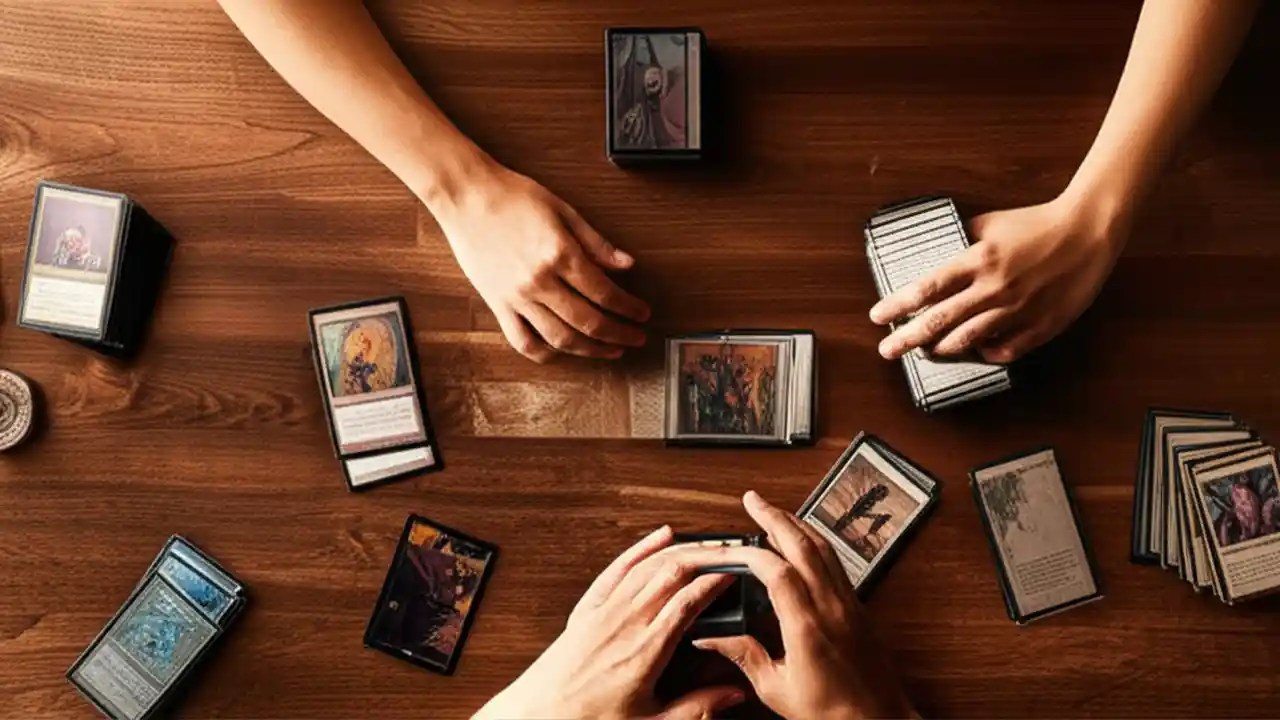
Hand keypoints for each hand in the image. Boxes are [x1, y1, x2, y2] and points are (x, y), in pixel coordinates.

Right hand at [431, 158, 649, 362]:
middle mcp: (539, 281)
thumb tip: (627, 265)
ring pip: (560, 338)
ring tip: (610, 350)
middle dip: (619, 334)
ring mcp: (517, 297)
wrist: (467, 196)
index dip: (629, 308)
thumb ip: (597, 243)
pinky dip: (545, 353)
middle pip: (588, 322)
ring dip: (590, 350)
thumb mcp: (564, 211)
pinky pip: (523, 341)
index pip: (605, 293)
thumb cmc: (513, 197)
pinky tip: (563, 351)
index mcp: (560, 254)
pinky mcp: (497, 304)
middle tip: (636, 337)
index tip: (642, 314)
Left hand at [474, 527, 746, 719]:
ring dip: (681, 548)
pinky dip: (641, 548)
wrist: (538, 715)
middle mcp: (625, 622)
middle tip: (733, 550)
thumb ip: (696, 708)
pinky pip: (618, 567)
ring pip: (648, 564)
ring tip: (708, 542)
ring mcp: (605, 610)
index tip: (738, 574)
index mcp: (645, 650)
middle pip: (672, 573)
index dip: (716, 582)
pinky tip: (660, 537)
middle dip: (707, 556)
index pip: (688, 601)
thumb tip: (733, 694)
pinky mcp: (588, 607)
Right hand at [694, 492, 914, 719]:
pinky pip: (836, 563)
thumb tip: (711, 638)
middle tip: (753, 499)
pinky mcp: (859, 608)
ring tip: (775, 512)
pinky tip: (803, 543)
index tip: (731, 549)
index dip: (752, 553)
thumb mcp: (777, 691)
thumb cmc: (834, 713)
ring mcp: (849, 604)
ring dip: (798, 524)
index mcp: (808, 627)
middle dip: (776, 516)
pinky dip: (816, 544)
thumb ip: (744, 657)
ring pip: (824, 549)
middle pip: (804, 546)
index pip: (779, 572)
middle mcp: (832, 607)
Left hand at [868, 194, 1128, 362]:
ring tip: (925, 353)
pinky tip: (974, 352)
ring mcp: (1018, 310)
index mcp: (979, 259)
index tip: (878, 317)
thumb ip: (961, 239)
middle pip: (939, 321)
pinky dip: (984, 355)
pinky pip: (1004, 351)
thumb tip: (935, 252)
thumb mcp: (991, 223)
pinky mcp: (1041, 326)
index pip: (927, 288)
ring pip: (968, 341)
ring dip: (940, 350)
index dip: (898, 305)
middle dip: (907, 339)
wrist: (1089, 231)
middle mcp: (994, 288)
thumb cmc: (1038, 224)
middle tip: (886, 349)